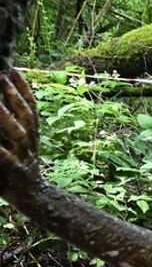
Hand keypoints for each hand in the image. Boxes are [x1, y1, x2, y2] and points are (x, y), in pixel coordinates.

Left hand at [0, 70, 43, 195]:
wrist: (34, 197)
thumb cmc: (19, 166)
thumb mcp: (20, 143)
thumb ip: (12, 125)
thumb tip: (1, 104)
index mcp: (32, 134)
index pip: (30, 107)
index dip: (23, 88)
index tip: (12, 70)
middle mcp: (30, 142)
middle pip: (26, 115)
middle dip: (14, 96)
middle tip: (1, 77)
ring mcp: (23, 156)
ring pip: (18, 133)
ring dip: (6, 117)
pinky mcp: (14, 171)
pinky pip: (4, 158)